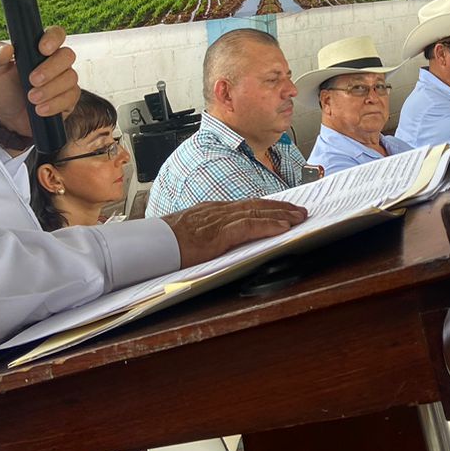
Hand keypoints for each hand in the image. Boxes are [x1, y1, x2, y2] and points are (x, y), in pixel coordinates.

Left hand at [0, 26, 80, 136]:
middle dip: (51, 68)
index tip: (42, 49)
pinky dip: (54, 104)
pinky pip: (70, 97)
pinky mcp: (68, 98)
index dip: (53, 39)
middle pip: (67, 55)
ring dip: (50, 89)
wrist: (8, 119)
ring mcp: (64, 79)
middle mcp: (55, 62)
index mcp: (38, 49)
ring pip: (70, 77)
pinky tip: (40, 109)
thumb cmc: (4, 90)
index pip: (56, 34)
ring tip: (32, 98)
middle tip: (32, 80)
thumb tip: (6, 48)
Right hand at [162, 199, 308, 267]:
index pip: (245, 205)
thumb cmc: (164, 244)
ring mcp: (218, 221)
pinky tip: (283, 227)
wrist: (148, 245)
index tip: (282, 209)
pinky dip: (267, 225)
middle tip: (300, 211)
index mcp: (210, 212)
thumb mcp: (188, 236)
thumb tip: (218, 244)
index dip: (266, 206)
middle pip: (255, 205)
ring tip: (299, 218)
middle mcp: (217, 211)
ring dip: (281, 215)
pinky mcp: (218, 234)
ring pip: (256, 212)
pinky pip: (249, 226)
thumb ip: (205, 236)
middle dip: (280, 208)